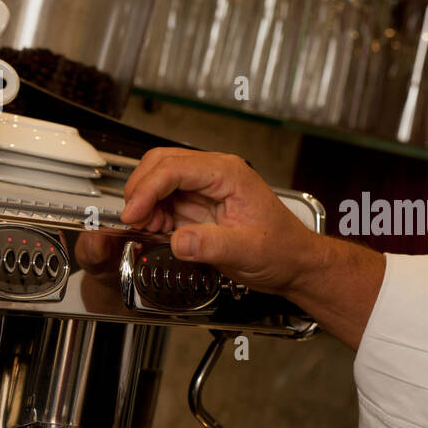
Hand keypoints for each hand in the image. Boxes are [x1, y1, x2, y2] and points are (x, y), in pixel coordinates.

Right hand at [119, 148, 320, 296]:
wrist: (294, 263)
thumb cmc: (282, 250)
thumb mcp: (248, 251)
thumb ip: (211, 245)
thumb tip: (179, 240)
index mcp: (228, 174)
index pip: (174, 167)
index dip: (147, 188)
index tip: (133, 213)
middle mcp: (214, 175)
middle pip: (160, 164)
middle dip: (140, 190)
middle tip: (132, 219)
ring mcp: (204, 190)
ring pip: (158, 181)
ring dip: (145, 203)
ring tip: (148, 229)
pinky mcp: (198, 207)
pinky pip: (164, 202)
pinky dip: (152, 215)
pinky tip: (158, 232)